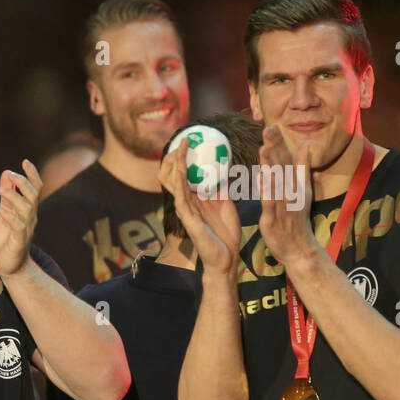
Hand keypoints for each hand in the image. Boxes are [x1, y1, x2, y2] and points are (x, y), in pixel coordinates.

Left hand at [0, 162, 41, 275]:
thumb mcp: (4, 212)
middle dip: (23, 183)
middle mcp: (30, 218)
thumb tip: (7, 172)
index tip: (25, 161)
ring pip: (27, 209)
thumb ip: (6, 195)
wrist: (9, 265)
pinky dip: (12, 218)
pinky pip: (19, 227)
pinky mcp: (19, 242)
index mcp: (28, 210)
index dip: (32, 174)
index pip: (35, 188)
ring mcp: (26, 230)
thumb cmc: (7, 238)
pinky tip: (3, 212)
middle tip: (11, 174)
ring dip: (14, 198)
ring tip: (0, 189)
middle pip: (33, 195)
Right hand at [161, 138, 241, 276]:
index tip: (189, 141)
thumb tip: (223, 170)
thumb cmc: (225, 234)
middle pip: (172, 176)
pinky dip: (179, 184)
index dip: (182, 158)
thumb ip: (220, 188)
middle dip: (173, 158)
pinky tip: (180, 172)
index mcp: (194, 199)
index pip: (182, 175)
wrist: (227, 258)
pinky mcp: (189, 221)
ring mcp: (186, 212)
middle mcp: (187, 203)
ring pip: (173, 185)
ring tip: (179, 150)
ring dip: (175, 166)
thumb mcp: (225, 204)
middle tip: (182, 141)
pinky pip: (180, 200)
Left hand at [256, 125, 316, 267]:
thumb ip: (302, 168)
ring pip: (277, 183)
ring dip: (271, 166)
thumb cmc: (296, 219)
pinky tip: (260, 179)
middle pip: (283, 167)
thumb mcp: (303, 191)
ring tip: (263, 149)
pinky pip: (270, 204)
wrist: (299, 248)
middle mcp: (292, 193)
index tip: (272, 126)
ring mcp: (285, 206)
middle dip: (276, 148)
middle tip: (268, 129)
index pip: (288, 160)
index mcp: (296, 186)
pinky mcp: (274, 219)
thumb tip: (306, 145)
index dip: (280, 144)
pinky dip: (266, 191)